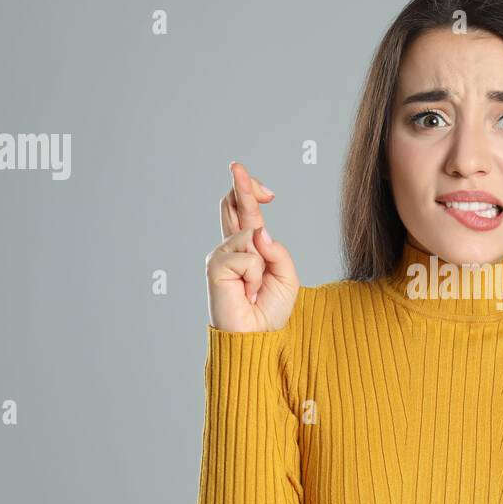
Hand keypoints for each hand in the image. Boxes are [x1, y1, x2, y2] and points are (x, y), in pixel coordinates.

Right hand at [205, 161, 299, 332]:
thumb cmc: (270, 311)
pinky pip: (248, 256)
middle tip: (236, 165)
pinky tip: (246, 292)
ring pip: (249, 233)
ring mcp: (220, 255)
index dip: (248, 191)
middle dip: (241, 186)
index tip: (255, 181)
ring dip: (262, 263)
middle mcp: (230, 248)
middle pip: (233, 206)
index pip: (245, 212)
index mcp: (248, 248)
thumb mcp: (286, 277)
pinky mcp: (215, 266)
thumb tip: (258, 231)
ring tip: (254, 288)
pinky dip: (255, 274)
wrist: (257, 338)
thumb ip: (277, 251)